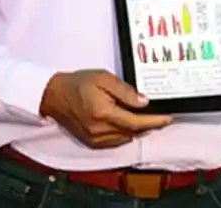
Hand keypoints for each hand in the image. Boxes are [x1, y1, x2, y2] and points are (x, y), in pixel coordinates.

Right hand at [39, 70, 172, 148]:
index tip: (168, 118)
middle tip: (157, 115)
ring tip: (140, 117)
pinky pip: (116, 141)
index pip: (136, 122)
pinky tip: (124, 123)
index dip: (154, 121)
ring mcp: (96, 139)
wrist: (53, 95)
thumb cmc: (77, 83)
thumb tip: (144, 103)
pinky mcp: (92, 143)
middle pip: (133, 132)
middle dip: (147, 124)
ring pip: (126, 138)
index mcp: (103, 113)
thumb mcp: (102, 78)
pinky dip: (124, 133)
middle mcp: (100, 130)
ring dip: (136, 129)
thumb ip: (125, 91)